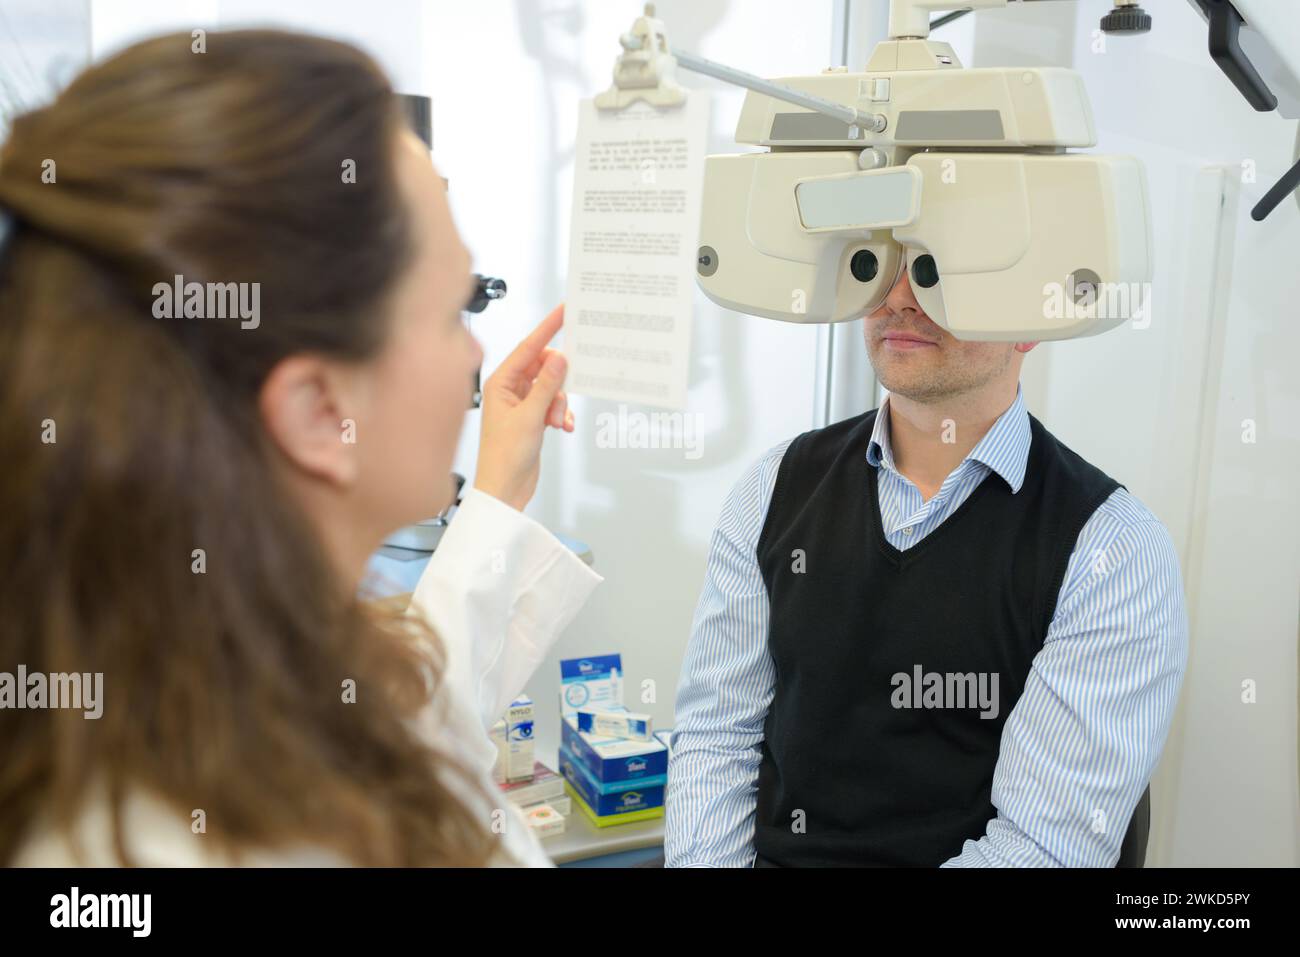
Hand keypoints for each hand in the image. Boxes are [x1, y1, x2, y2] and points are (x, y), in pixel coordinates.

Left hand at [473, 304, 572, 510]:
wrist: (504, 489)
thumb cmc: (503, 457)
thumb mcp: (530, 417)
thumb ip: (547, 386)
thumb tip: (559, 358)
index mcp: (499, 382)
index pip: (528, 347)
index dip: (548, 328)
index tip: (564, 312)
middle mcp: (509, 389)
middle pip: (544, 367)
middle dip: (558, 382)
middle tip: (560, 398)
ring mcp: (521, 403)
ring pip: (552, 387)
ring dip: (560, 402)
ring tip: (557, 421)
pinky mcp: (532, 417)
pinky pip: (553, 404)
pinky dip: (561, 413)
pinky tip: (561, 427)